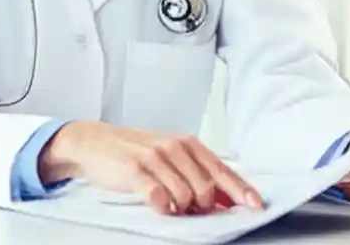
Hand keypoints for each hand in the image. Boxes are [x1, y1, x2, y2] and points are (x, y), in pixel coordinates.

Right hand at [41, 121, 263, 215]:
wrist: (94, 141)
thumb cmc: (134, 152)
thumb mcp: (169, 156)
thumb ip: (196, 173)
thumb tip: (226, 199)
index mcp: (187, 144)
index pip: (222, 170)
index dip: (241, 190)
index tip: (255, 206)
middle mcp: (174, 147)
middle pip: (207, 188)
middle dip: (203, 206)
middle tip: (188, 208)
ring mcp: (155, 157)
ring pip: (185, 195)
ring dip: (180, 208)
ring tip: (168, 204)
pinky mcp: (134, 170)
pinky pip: (158, 196)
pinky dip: (162, 206)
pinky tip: (159, 205)